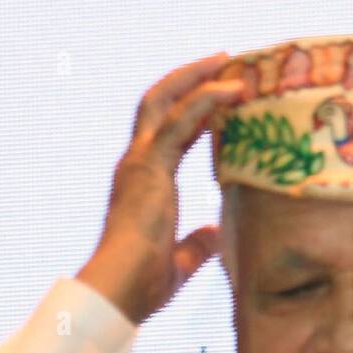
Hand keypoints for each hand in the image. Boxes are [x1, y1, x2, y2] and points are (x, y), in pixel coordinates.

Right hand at [76, 53, 245, 325]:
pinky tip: (232, 91)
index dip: (193, 109)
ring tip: (232, 62)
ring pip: (168, 100)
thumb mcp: (180, 262)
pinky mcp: (149, 166)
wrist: (121, 290)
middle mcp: (136, 163)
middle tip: (226, 61)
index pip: (167, 131)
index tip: (222, 95)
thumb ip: (197, 245)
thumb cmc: (144, 284)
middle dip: (191, 77)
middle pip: (160, 101)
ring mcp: (140, 161)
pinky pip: (181, 121)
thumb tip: (216, 235)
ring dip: (200, 77)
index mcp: (142, 182)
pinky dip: (206, 100)